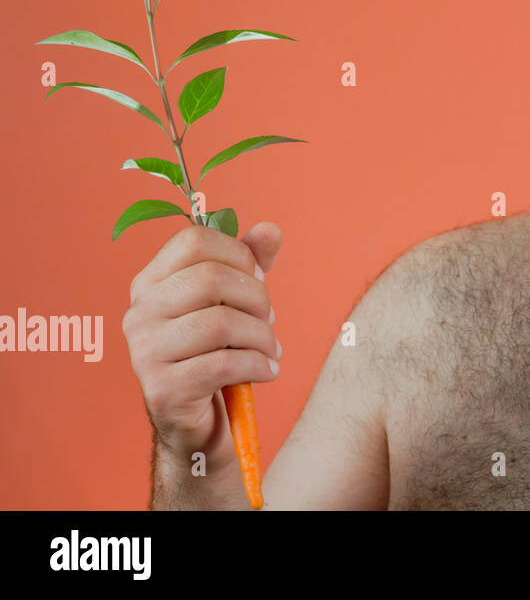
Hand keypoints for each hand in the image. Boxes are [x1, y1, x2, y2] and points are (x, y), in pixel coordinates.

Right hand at [122, 220, 281, 470]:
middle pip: (212, 279)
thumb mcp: (235, 301)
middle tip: (267, 319)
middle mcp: (139, 312)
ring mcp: (144, 352)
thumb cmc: (216, 350)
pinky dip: (258, 365)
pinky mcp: (161, 389)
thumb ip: (251, 263)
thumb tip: (270, 229)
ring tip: (271, 349)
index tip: (256, 279)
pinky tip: (267, 370)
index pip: (194, 241)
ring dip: (262, 336)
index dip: (238, 254)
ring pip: (221, 323)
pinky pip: (223, 365)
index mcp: (150, 282)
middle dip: (256, 298)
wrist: (196, 420)